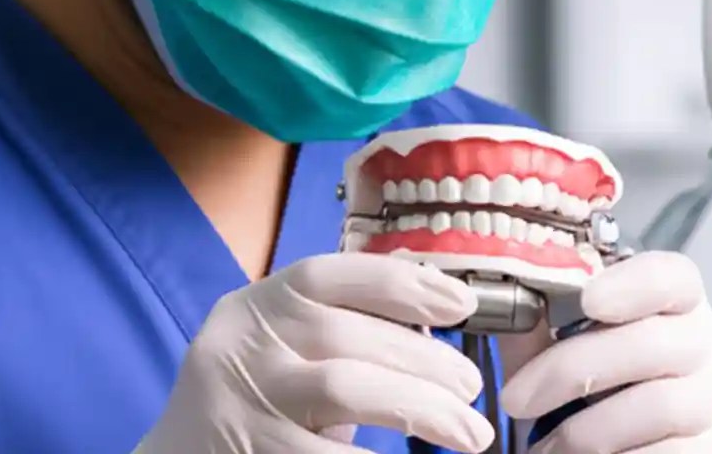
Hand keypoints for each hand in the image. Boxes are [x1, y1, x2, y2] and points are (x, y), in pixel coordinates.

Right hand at [136, 253, 494, 453]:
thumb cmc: (254, 401)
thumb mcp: (277, 349)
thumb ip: (332, 327)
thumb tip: (433, 316)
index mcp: (253, 308)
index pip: (324, 276)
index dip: (398, 283)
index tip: (458, 303)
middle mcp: (240, 346)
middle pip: (345, 335)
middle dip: (424, 359)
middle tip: (470, 385)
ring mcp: (243, 402)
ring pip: (345, 389)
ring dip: (421, 406)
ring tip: (468, 430)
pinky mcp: (252, 452)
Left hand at [501, 252, 711, 452]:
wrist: (639, 452)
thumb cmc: (599, 396)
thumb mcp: (564, 352)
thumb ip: (538, 325)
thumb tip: (508, 307)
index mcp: (678, 309)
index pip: (672, 277)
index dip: (631, 283)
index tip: (587, 300)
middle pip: (651, 342)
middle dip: (569, 371)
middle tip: (515, 401)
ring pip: (659, 405)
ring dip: (587, 431)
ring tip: (547, 447)